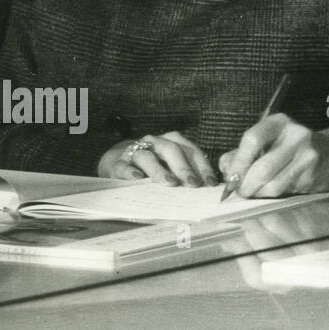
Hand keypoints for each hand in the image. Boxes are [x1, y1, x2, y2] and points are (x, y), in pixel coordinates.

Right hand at [98, 132, 218, 186]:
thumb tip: (206, 188)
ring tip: (170, 182)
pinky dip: (131, 172)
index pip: (191, 151)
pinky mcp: (118, 163)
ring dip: (160, 170)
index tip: (210, 182)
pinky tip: (138, 178)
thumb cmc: (151, 166)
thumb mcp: (170, 166)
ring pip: (147, 157)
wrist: (118, 160)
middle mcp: (154, 142)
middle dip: (184, 168)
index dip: (202, 167)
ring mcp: (135, 151)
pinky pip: (124, 166)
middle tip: (193, 184)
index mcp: (172, 141)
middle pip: (171, 150)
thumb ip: (186, 173)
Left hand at [218, 114, 328, 197]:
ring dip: (258, 193)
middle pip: (261, 167)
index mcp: (279, 122)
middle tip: (240, 191)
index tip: (230, 177)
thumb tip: (226, 168)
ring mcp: (307, 154)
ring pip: (272, 184)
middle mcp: (295, 134)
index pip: (252, 139)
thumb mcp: (267, 143)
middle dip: (245, 185)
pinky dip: (271, 196)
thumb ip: (242, 154)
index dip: (238, 162)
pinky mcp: (313, 173)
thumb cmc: (290, 150)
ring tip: (256, 191)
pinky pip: (284, 191)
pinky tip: (272, 190)